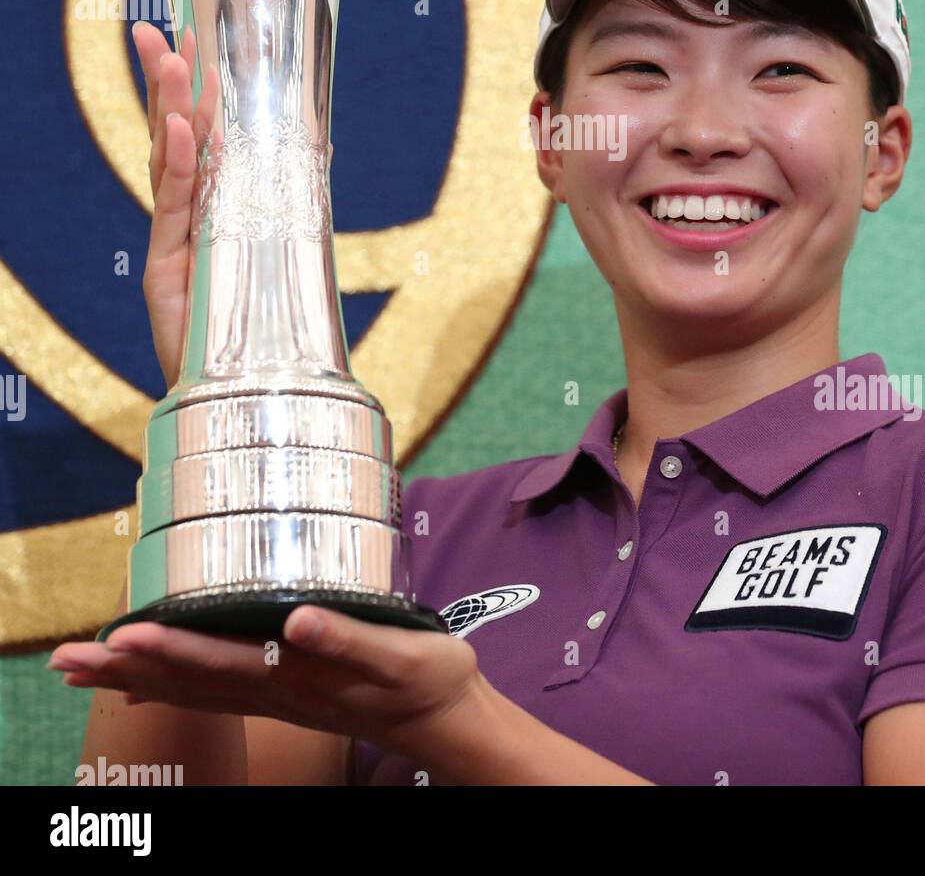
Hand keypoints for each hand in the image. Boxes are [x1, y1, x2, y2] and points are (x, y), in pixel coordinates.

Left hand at [48, 607, 479, 754]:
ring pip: (193, 689)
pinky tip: (138, 689)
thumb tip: (297, 619)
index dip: (169, 647)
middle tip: (67, 659)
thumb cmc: (426, 678)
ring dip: (135, 678)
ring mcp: (277, 697)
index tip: (120, 635)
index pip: (220, 661)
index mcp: (299, 673)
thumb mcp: (399, 654)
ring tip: (82, 669)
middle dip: (128, 667)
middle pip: (190, 680)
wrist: (443, 719)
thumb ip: (348, 638)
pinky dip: (168, 690)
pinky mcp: (284, 696)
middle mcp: (277, 689)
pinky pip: (213, 696)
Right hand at [131, 21, 333, 388]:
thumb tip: (320, 146)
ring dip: (172, 111)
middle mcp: (187, 217)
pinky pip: (173, 210)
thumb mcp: (279, 246)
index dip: (193, 89)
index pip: (197, 136)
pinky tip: (183, 131)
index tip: (192, 37)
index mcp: (210, 205)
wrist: (246, 390)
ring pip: (166, 166)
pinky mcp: (164, 270)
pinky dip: (179, 168)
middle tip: (157, 31)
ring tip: (175, 62)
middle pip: (171, 138)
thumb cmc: (263, 322)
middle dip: (166, 84)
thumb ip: (286, 198)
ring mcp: (173, 240)